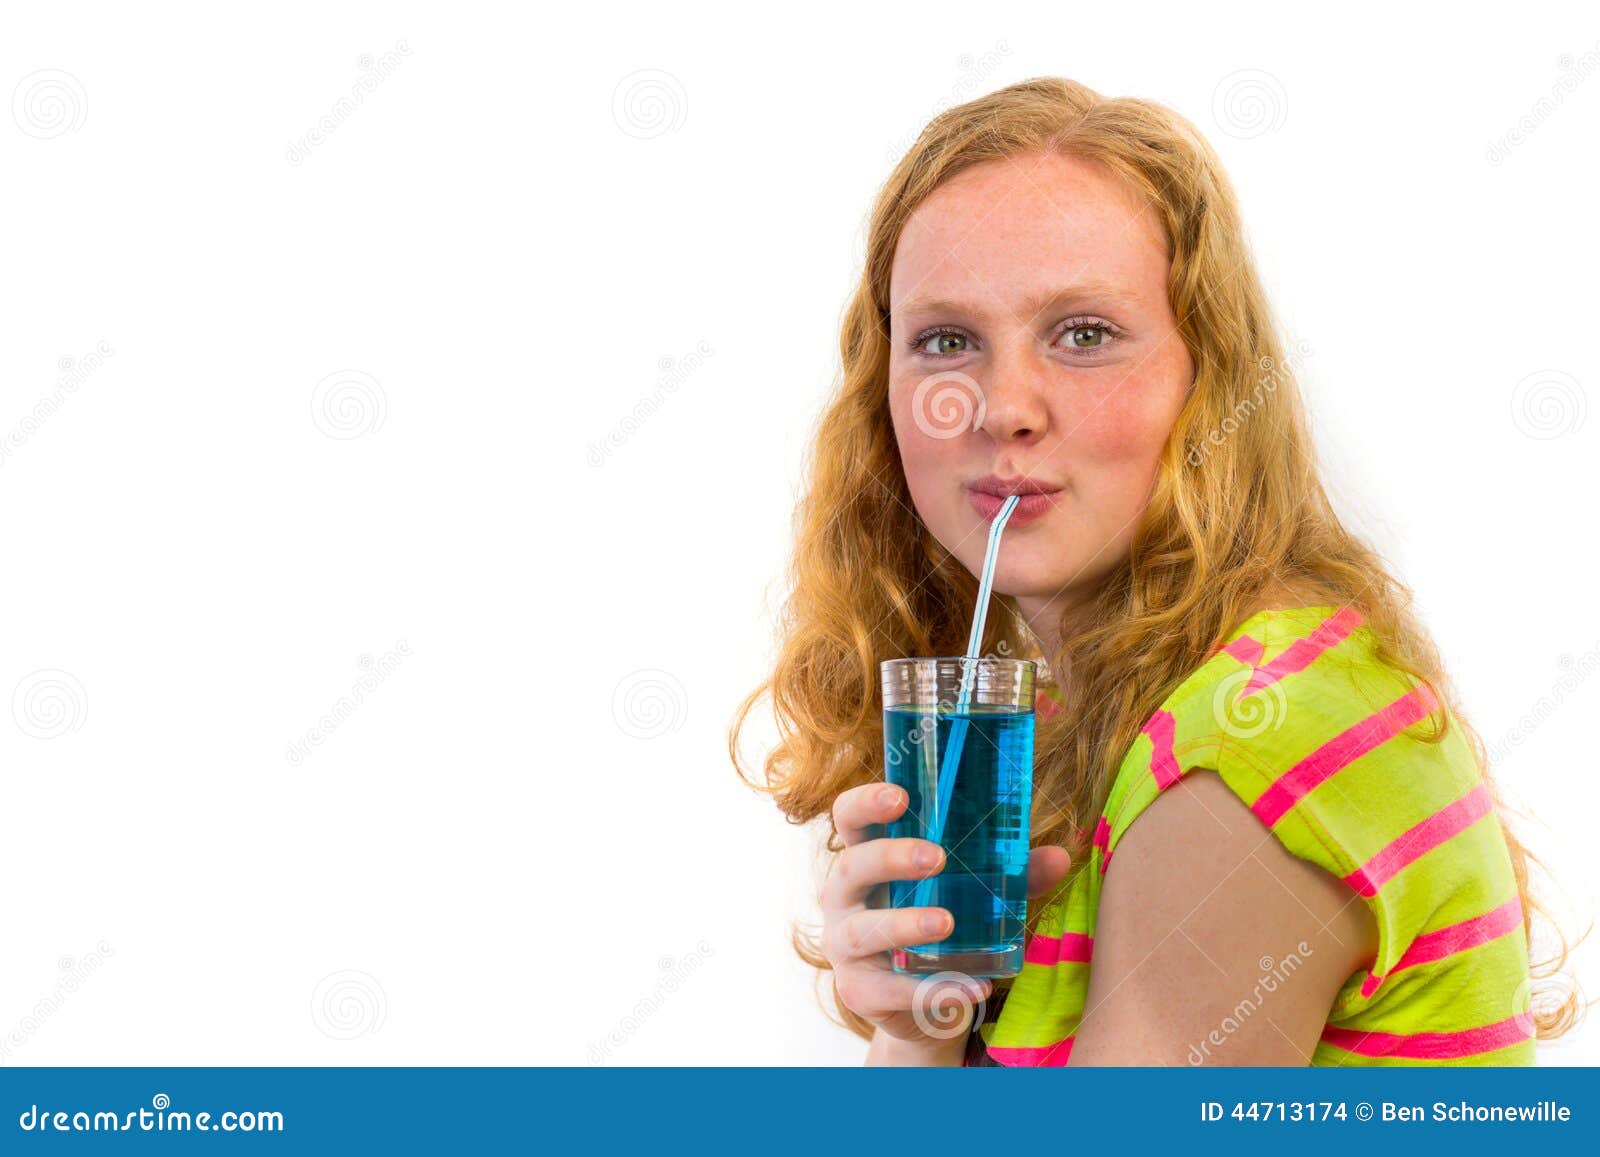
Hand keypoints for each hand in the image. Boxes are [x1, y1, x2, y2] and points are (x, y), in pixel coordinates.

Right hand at [822, 782, 1074, 1051]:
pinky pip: (889, 990)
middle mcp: (844, 898)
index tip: (901, 797)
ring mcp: (845, 947)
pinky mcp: (858, 992)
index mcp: (868, 859)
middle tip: (936, 857)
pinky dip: (931, 988)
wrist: (929, 1005)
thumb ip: (1013, 875)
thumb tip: (1059, 855)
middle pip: (850, 867)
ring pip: (863, 930)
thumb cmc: (945, 929)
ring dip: (904, 923)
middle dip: (890, 858)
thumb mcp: (975, 895)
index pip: (849, 818)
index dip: (865, 803)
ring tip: (946, 922)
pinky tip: (971, 987)